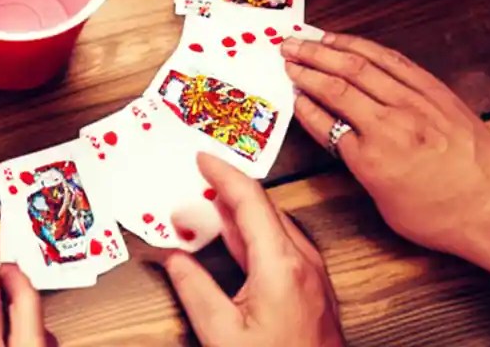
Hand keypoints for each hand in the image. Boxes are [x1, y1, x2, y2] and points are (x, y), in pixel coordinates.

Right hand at [161, 153, 343, 346]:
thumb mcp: (221, 333)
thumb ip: (194, 289)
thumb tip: (175, 259)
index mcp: (280, 265)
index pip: (250, 200)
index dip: (223, 174)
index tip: (202, 159)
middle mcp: (302, 261)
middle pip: (262, 208)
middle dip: (225, 193)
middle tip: (192, 192)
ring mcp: (312, 274)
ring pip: (273, 225)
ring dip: (239, 214)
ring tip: (206, 215)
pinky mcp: (314, 287)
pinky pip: (282, 244)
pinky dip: (254, 234)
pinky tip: (236, 244)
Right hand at [280, 33, 489, 259]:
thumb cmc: (446, 217)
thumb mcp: (385, 203)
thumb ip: (358, 165)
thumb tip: (339, 135)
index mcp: (371, 158)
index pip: (323, 119)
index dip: (301, 99)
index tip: (288, 86)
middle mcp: (391, 124)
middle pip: (336, 82)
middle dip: (306, 63)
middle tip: (285, 50)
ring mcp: (416, 103)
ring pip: (363, 64)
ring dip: (329, 48)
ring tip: (307, 38)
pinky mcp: (437, 92)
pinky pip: (394, 61)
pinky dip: (366, 47)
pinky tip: (350, 42)